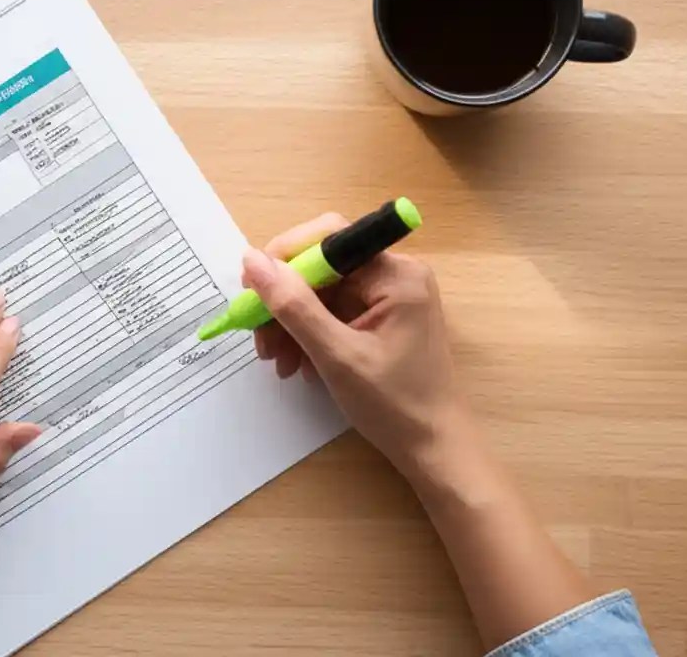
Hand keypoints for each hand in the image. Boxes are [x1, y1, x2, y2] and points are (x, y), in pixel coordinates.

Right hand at [243, 213, 464, 480]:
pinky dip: (309, 335)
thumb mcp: (337, 356)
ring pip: (322, 293)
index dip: (284, 258)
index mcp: (396, 274)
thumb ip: (294, 306)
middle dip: (285, 302)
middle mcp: (395, 275)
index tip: (251, 290)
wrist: (434, 449)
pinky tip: (297, 364)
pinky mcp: (382, 320)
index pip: (328, 238)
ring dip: (292, 324)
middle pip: (322, 268)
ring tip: (276, 362)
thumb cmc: (395, 405)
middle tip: (259, 339)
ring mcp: (389, 298)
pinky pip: (334, 313)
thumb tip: (253, 260)